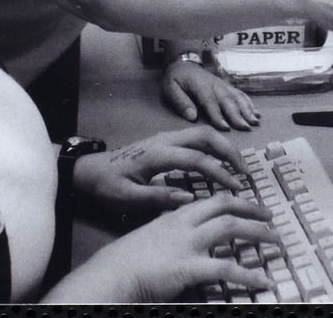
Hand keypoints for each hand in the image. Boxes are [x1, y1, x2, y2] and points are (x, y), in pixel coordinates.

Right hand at [44, 194, 275, 302]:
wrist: (112, 274)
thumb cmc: (126, 261)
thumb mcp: (151, 239)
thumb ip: (171, 236)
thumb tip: (184, 244)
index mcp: (176, 216)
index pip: (211, 200)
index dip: (234, 200)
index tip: (248, 205)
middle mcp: (185, 224)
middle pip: (226, 206)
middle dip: (252, 210)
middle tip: (269, 217)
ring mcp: (188, 243)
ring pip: (231, 228)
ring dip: (258, 233)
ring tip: (276, 241)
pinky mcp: (189, 267)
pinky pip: (227, 268)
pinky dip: (249, 275)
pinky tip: (263, 281)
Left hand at [73, 126, 246, 214]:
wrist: (87, 171)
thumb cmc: (105, 186)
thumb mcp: (127, 198)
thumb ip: (157, 198)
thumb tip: (189, 198)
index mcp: (156, 154)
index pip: (197, 159)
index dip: (220, 173)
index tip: (236, 189)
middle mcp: (163, 140)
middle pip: (205, 136)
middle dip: (229, 152)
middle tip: (245, 173)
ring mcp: (164, 138)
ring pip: (201, 134)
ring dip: (222, 147)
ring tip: (238, 168)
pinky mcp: (163, 142)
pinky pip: (194, 139)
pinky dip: (212, 148)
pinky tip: (219, 164)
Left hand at [162, 59, 258, 130]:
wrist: (184, 63)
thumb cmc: (176, 78)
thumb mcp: (170, 88)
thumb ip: (180, 101)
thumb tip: (191, 117)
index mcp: (200, 86)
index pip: (210, 101)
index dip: (217, 115)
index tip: (225, 127)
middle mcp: (215, 85)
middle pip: (227, 100)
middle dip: (238, 114)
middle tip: (246, 127)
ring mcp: (223, 85)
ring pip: (237, 97)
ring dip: (247, 109)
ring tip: (255, 121)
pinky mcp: (227, 87)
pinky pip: (240, 94)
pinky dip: (249, 103)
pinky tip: (256, 113)